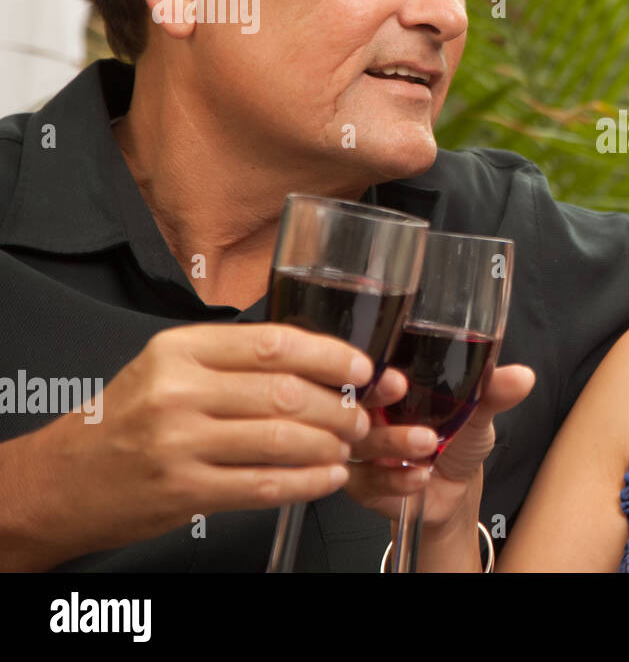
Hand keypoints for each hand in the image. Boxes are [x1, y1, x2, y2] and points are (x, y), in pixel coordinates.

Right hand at [13, 323, 373, 567]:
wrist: (61, 480)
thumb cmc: (125, 420)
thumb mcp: (168, 368)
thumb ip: (233, 361)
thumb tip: (317, 361)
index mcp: (180, 350)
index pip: (275, 343)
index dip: (331, 356)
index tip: (362, 367)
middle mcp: (179, 392)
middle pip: (287, 392)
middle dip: (339, 407)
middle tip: (359, 416)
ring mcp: (180, 443)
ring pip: (283, 438)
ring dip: (328, 445)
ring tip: (345, 446)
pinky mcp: (184, 491)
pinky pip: (265, 485)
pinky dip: (307, 482)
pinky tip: (325, 477)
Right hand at [343, 364, 534, 526]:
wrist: (458, 490)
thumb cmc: (460, 440)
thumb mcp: (479, 412)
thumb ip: (493, 391)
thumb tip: (523, 376)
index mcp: (390, 384)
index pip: (367, 367)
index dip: (375, 368)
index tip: (397, 376)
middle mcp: (369, 412)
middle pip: (350, 400)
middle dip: (374, 400)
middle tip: (400, 397)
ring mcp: (362, 448)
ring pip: (358, 441)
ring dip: (391, 442)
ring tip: (426, 444)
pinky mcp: (361, 484)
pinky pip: (363, 481)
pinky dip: (393, 480)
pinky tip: (419, 477)